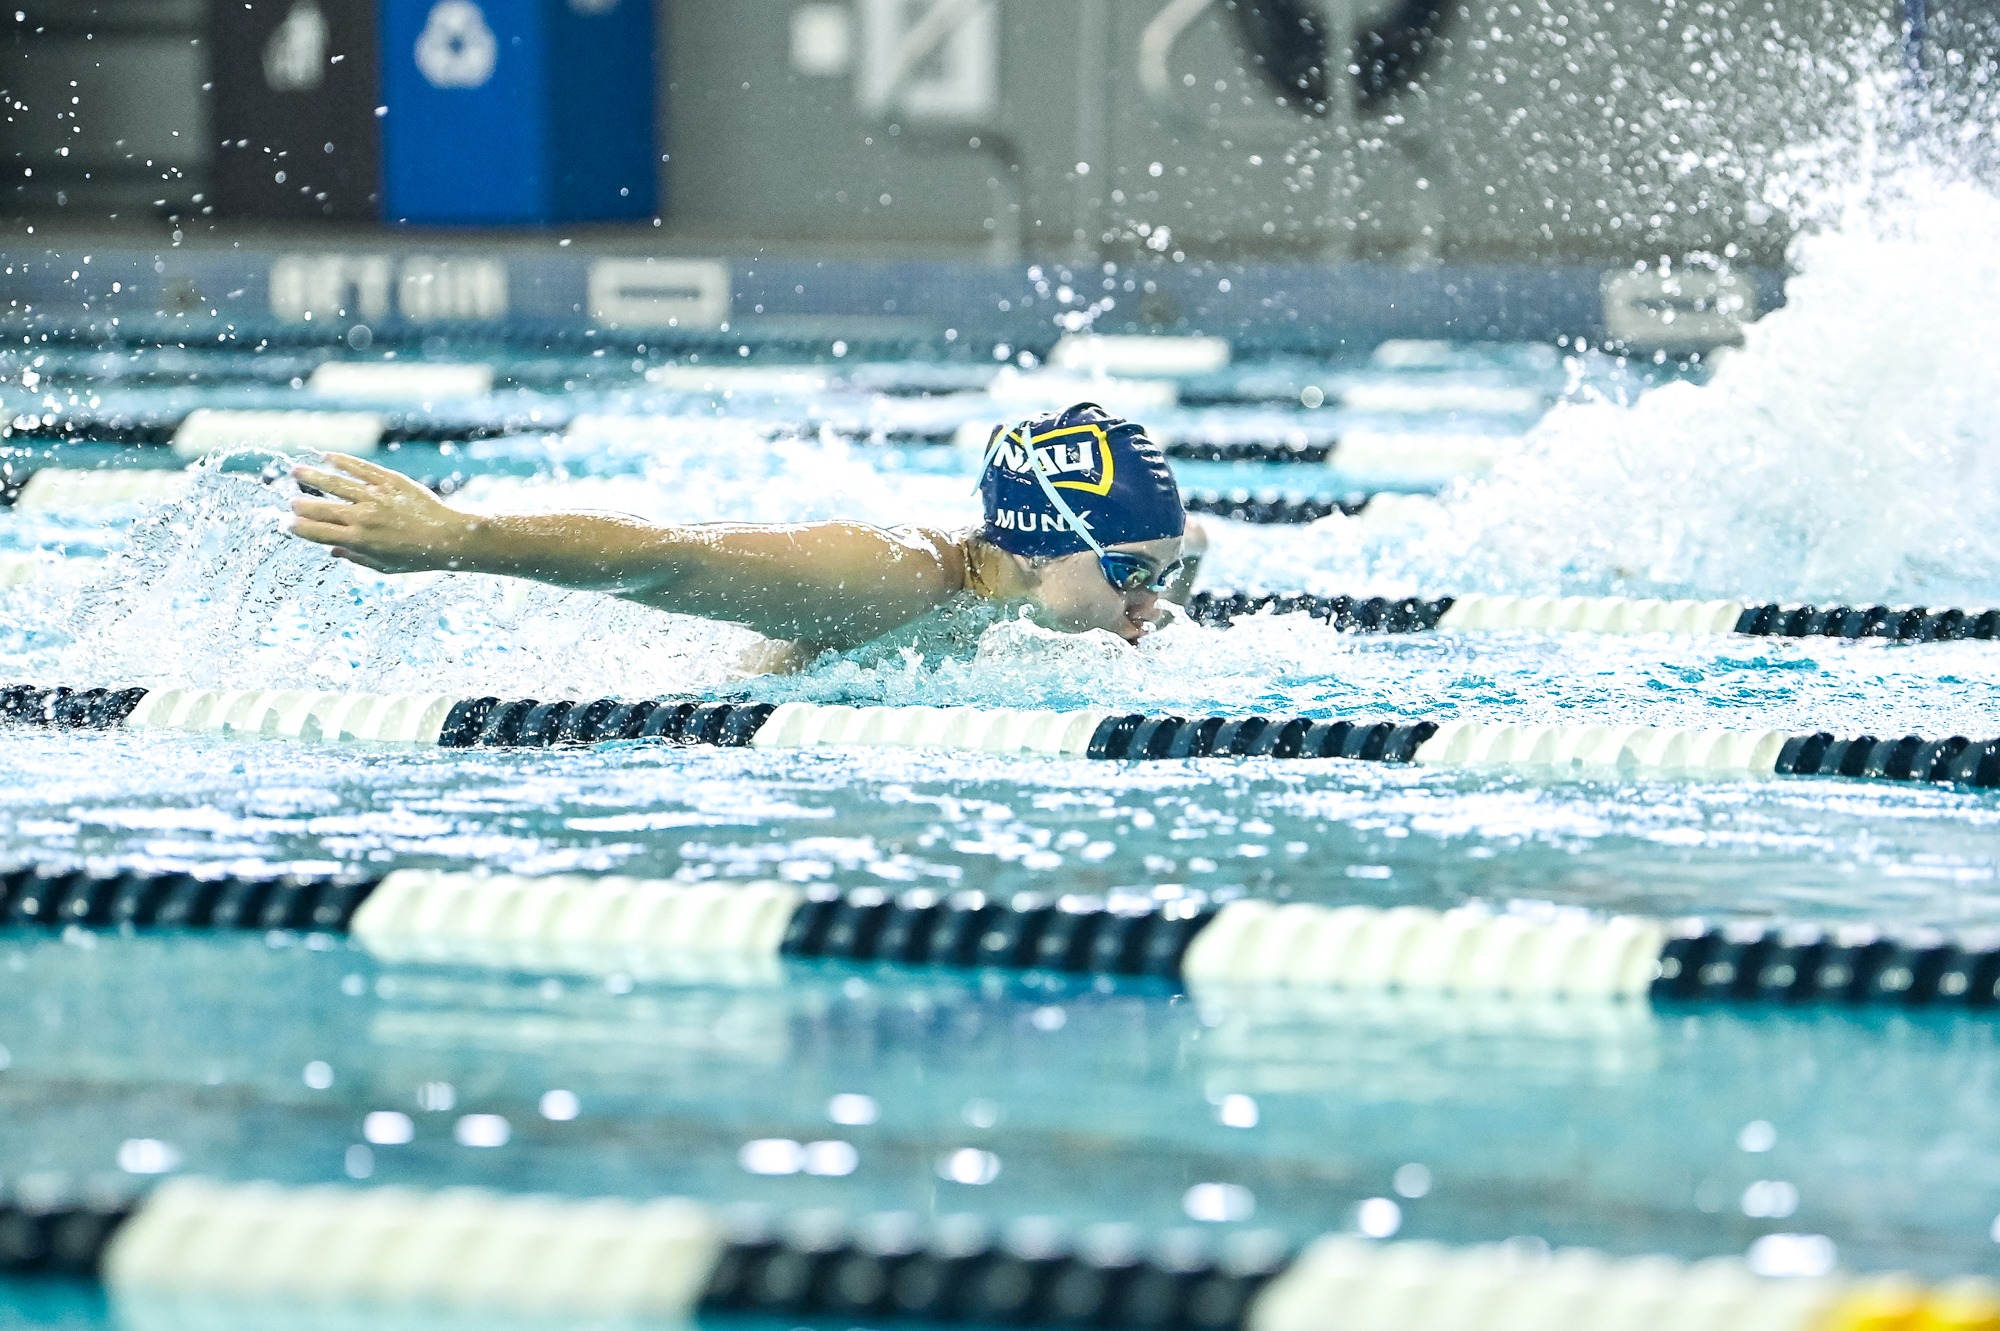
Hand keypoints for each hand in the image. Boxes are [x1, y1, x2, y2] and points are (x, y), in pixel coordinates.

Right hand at [287, 453, 472, 573]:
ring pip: (336, 483)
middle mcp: (364, 517)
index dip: (300, 528)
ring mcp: (376, 497)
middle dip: (302, 505)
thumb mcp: (385, 567)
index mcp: (359, 540)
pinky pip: (362, 468)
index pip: (319, 532)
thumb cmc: (418, 557)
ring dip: (313, 476)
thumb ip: (356, 557)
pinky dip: (343, 461)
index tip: (288, 524)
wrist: (449, 538)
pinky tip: (327, 456)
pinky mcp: (390, 481)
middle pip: (322, 508)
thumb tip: (332, 550)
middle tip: (290, 501)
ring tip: (296, 472)